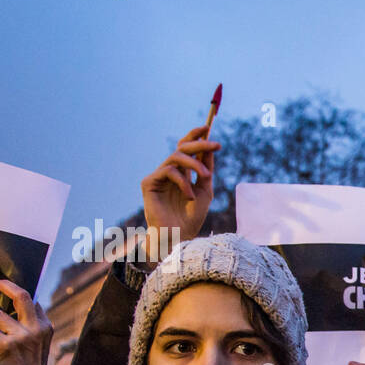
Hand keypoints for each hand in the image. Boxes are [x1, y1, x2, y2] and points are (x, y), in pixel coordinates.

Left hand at [0, 279, 52, 364]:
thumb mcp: (39, 347)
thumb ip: (31, 330)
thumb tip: (13, 315)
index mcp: (46, 327)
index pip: (34, 303)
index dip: (19, 296)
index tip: (7, 292)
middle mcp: (37, 329)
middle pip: (22, 296)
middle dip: (5, 286)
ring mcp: (23, 337)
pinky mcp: (8, 346)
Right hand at [141, 124, 219, 266]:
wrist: (180, 236)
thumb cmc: (192, 218)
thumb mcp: (205, 190)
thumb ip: (206, 170)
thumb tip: (210, 147)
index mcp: (182, 173)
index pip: (186, 148)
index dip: (195, 136)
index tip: (208, 128)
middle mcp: (169, 172)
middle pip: (182, 147)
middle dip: (200, 144)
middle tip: (215, 145)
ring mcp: (158, 176)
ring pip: (176, 156)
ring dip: (195, 164)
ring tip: (205, 178)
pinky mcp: (149, 183)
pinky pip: (168, 171)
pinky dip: (183, 182)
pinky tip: (189, 196)